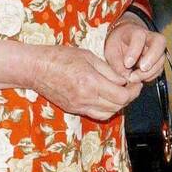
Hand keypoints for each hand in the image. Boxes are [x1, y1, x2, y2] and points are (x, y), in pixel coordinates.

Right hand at [28, 44, 142, 121]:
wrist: (35, 68)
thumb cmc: (60, 57)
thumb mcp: (88, 56)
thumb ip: (108, 71)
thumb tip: (123, 80)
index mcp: (91, 82)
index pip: (122, 96)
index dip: (133, 90)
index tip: (135, 82)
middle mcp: (85, 98)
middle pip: (117, 106)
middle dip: (129, 97)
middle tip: (131, 86)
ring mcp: (78, 106)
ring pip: (108, 113)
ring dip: (118, 105)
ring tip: (120, 92)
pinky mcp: (73, 109)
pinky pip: (96, 114)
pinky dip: (106, 109)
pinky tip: (107, 98)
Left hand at [104, 15, 166, 82]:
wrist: (124, 42)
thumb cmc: (118, 44)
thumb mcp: (111, 51)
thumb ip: (117, 63)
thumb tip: (126, 76)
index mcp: (136, 31)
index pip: (139, 37)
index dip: (134, 51)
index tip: (127, 64)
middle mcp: (150, 37)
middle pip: (159, 42)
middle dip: (151, 58)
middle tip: (141, 69)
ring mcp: (157, 48)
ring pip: (161, 58)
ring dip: (150, 71)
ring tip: (135, 78)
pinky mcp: (158, 59)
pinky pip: (159, 68)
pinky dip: (151, 76)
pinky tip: (141, 78)